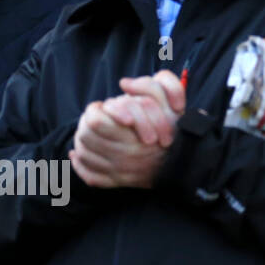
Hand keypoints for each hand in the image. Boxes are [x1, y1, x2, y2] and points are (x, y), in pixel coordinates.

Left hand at [68, 71, 184, 188]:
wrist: (185, 163)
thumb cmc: (176, 131)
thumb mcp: (170, 104)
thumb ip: (149, 87)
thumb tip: (125, 83)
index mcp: (132, 137)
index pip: (95, 121)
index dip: (97, 110)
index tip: (104, 107)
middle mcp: (122, 157)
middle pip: (85, 137)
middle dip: (86, 124)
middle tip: (95, 118)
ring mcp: (117, 172)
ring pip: (84, 154)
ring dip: (82, 142)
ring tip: (90, 133)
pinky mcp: (116, 182)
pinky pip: (88, 175)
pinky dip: (80, 164)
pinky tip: (79, 155)